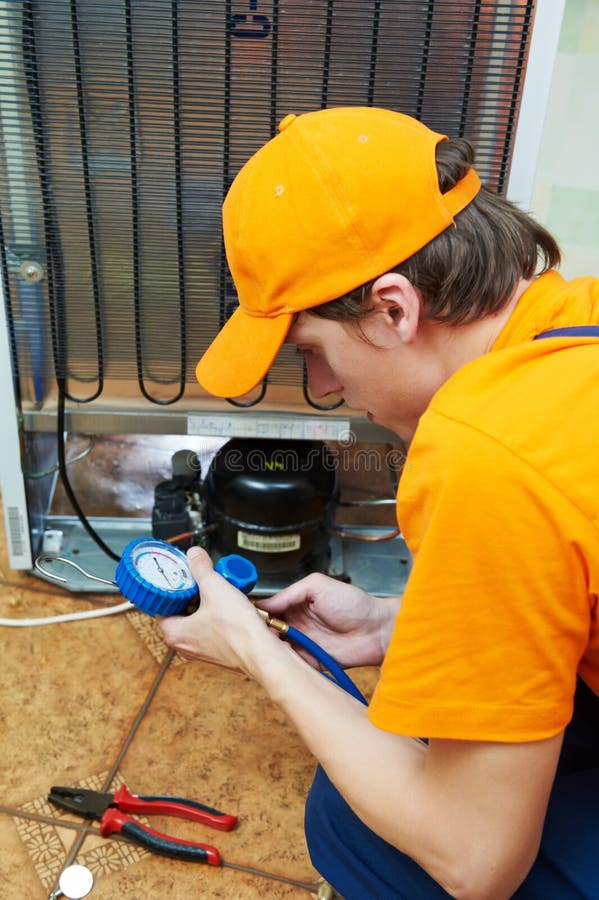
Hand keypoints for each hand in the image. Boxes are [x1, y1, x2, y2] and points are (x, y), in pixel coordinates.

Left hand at [157, 547, 279, 673]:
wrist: (262, 652)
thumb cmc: (237, 631)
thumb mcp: (215, 588)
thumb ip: (201, 568)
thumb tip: (194, 555)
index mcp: (175, 633)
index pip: (162, 606)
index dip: (171, 588)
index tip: (179, 577)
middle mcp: (186, 645)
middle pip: (181, 610)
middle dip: (193, 592)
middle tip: (201, 579)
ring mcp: (203, 649)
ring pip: (199, 618)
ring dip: (208, 602)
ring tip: (218, 588)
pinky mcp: (219, 650)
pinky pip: (213, 626)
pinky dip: (219, 613)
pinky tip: (230, 602)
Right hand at [258, 574, 399, 668]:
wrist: (376, 630)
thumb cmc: (352, 603)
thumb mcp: (318, 585)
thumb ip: (290, 593)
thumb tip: (264, 603)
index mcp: (296, 603)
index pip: (269, 608)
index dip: (256, 613)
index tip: (245, 616)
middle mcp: (296, 623)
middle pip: (268, 629)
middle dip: (260, 631)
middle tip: (254, 633)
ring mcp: (302, 643)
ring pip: (277, 647)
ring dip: (270, 647)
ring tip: (265, 644)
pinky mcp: (310, 661)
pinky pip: (291, 663)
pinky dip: (283, 662)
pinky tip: (279, 658)